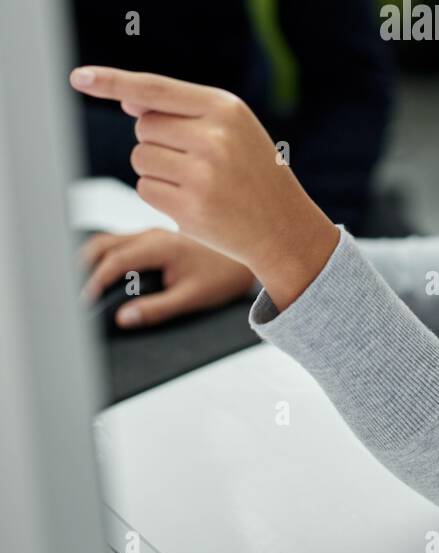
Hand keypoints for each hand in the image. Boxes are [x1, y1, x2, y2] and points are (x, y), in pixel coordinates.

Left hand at [69, 66, 339, 310]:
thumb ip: (182, 110)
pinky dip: (160, 194)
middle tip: (195, 158)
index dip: (113, 82)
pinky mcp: (189, 208)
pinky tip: (193, 200)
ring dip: (156, 169)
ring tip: (196, 179)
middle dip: (157, 140)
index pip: (155, 88)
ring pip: (140, 158)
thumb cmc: (252, 170)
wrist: (284, 225)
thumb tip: (128, 101)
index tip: (79, 78)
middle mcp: (213, 137)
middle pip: (144, 125)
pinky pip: (145, 189)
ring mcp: (201, 174)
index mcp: (225, 108)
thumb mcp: (231, 128)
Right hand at [82, 229, 255, 327]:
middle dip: (83, 265)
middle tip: (73, 291)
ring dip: (94, 259)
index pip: (115, 260)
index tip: (83, 300)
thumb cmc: (224, 275)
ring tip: (83, 284)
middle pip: (104, 243)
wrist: (252, 250)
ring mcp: (154, 234)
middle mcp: (153, 235)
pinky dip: (108, 257)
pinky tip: (107, 276)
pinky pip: (123, 243)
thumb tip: (123, 318)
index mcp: (160, 246)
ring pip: (111, 240)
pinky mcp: (157, 239)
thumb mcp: (192, 298)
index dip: (95, 280)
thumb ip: (156, 309)